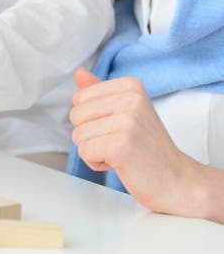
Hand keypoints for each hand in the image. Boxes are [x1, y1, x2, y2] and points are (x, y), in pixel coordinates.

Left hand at [70, 68, 200, 215]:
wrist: (177, 181)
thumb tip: (79, 72)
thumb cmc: (148, 147)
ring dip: (94, 150)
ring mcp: (126, 121)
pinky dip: (96, 163)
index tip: (119, 128)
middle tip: (120, 143)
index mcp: (131, 85)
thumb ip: (100, 92)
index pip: (80, 97)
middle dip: (90, 135)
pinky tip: (119, 164)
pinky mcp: (120, 145)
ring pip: (78, 135)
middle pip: (76, 115)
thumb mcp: (127, 111)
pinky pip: (84, 151)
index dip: (92, 119)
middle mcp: (130, 98)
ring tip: (121, 153)